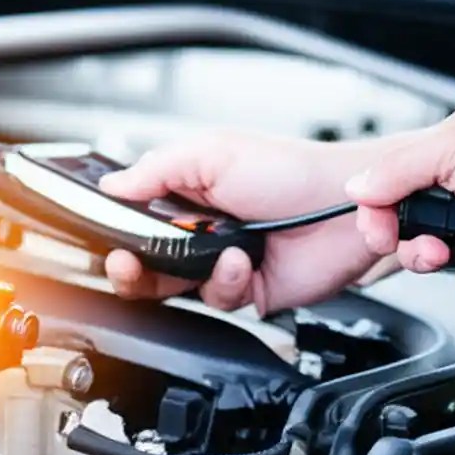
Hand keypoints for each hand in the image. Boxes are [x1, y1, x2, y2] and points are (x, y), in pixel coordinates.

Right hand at [99, 131, 379, 313]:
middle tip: (126, 262)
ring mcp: (219, 262)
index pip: (131, 219)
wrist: (350, 209)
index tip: (105, 239)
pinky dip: (225, 283)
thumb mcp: (213, 153)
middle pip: (143, 262)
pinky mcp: (244, 290)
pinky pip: (216, 302)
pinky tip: (242, 263)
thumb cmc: (293, 171)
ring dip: (186, 273)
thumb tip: (111, 185)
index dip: (113, 233)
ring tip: (216, 251)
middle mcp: (198, 229)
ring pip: (173, 289)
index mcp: (184, 193)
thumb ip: (155, 169)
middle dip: (130, 266)